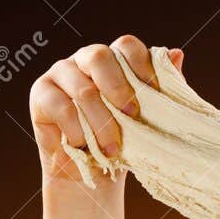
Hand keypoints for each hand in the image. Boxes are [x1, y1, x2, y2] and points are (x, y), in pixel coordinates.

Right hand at [30, 35, 185, 182]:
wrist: (92, 172)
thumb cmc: (122, 143)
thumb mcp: (147, 119)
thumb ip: (162, 88)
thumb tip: (178, 54)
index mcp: (113, 61)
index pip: (126, 45)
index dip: (141, 66)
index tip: (155, 95)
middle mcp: (84, 60)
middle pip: (99, 56)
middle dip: (119, 89)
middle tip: (133, 117)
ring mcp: (60, 73)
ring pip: (84, 90)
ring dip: (102, 125)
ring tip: (113, 151)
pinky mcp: (41, 93)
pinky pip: (63, 108)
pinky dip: (79, 132)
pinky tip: (87, 148)